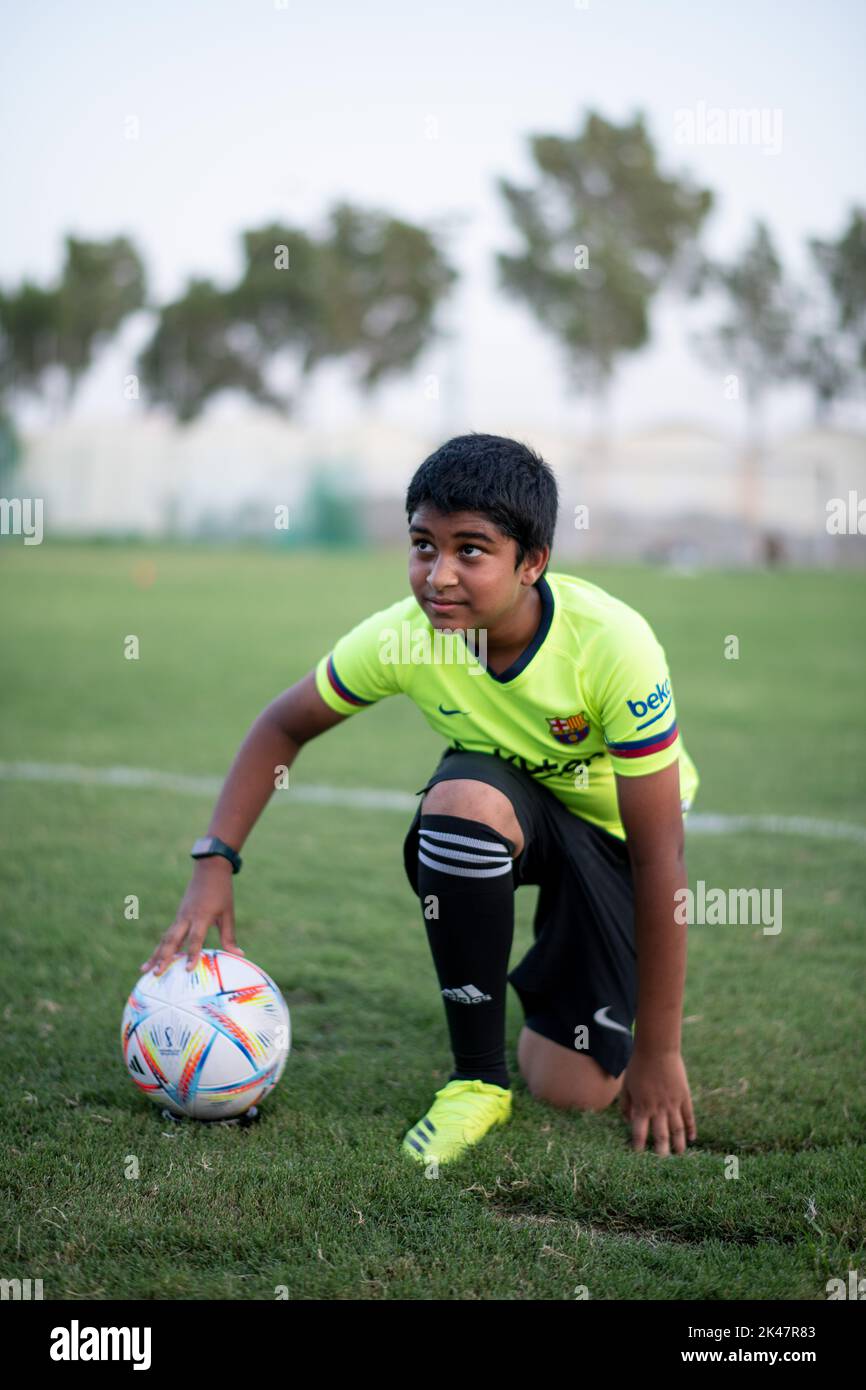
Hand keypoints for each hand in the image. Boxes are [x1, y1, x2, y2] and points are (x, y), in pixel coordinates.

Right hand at [140, 857, 243, 974]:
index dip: (192, 954)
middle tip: (156, 974)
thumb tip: (239, 955)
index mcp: (202, 916)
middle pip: (172, 940)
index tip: (187, 969)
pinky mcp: (178, 917)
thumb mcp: (228, 913)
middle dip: (163, 957)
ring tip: (144, 970)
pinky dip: (161, 947)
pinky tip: (154, 958)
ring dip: (156, 954)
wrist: (209, 870)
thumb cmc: (221, 892)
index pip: (196, 938)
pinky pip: (168, 935)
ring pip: (166, 938)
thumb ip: (229, 936)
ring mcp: (180, 917)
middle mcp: (187, 917)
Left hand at [619, 1048, 696, 1155]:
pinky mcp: (684, 1097)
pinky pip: (689, 1117)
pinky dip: (691, 1129)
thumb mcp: (626, 1085)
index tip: (639, 1156)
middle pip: (661, 1136)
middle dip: (661, 1151)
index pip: (639, 1133)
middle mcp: (658, 1109)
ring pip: (678, 1130)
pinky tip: (692, 1139)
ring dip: (678, 1144)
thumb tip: (626, 1120)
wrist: (657, 1049)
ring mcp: (673, 1104)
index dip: (639, 1146)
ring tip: (679, 1155)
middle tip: (662, 1163)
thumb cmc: (638, 1065)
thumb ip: (625, 1104)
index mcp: (642, 1107)